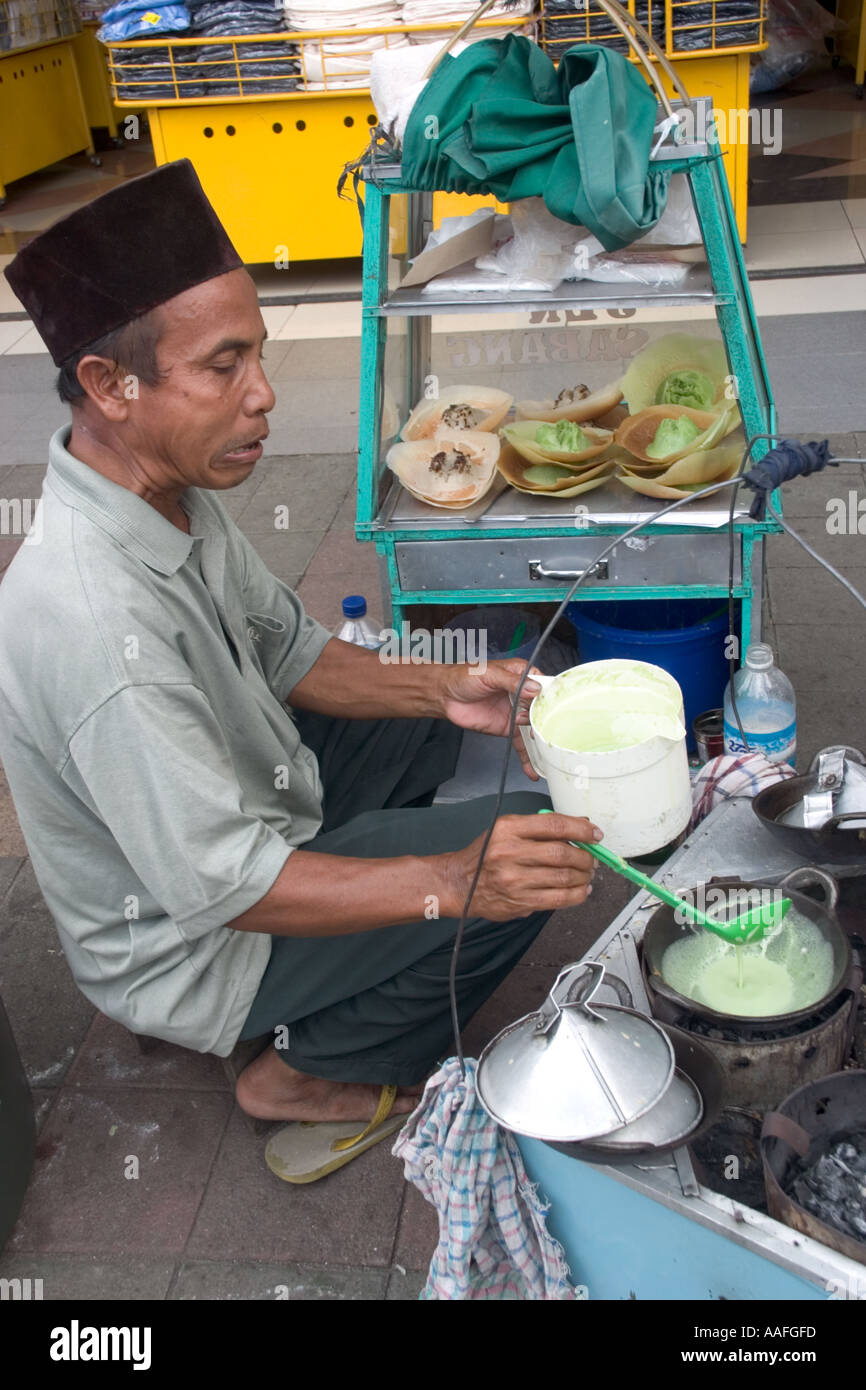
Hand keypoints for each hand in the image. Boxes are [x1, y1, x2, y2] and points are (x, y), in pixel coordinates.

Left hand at [438, 658, 543, 779]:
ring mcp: (517, 712)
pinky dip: (527, 756)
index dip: (553, 696)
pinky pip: (521, 742)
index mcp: (522, 675)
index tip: (559, 708)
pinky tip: (533, 769)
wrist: (445, 696)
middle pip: (543, 709)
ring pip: (535, 727)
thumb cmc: (465, 677)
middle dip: (551, 722)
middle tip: (553, 733)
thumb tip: (534, 689)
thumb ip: (512, 681)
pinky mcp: (508, 728)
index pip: (544, 685)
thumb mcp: (490, 674)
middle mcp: (523, 694)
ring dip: (543, 740)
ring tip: (550, 752)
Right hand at [442, 811, 602, 920]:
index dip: (581, 829)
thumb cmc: (486, 854)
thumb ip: (541, 828)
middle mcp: (510, 852)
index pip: (554, 825)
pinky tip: (581, 890)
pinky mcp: (519, 901)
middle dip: (586, 857)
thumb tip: (580, 827)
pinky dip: (576, 895)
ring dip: (583, 876)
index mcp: (508, 828)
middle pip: (562, 853)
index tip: (595, 833)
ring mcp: (514, 879)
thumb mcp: (507, 830)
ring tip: (587, 874)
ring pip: (564, 877)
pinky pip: (558, 899)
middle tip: (592, 859)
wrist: (460, 883)